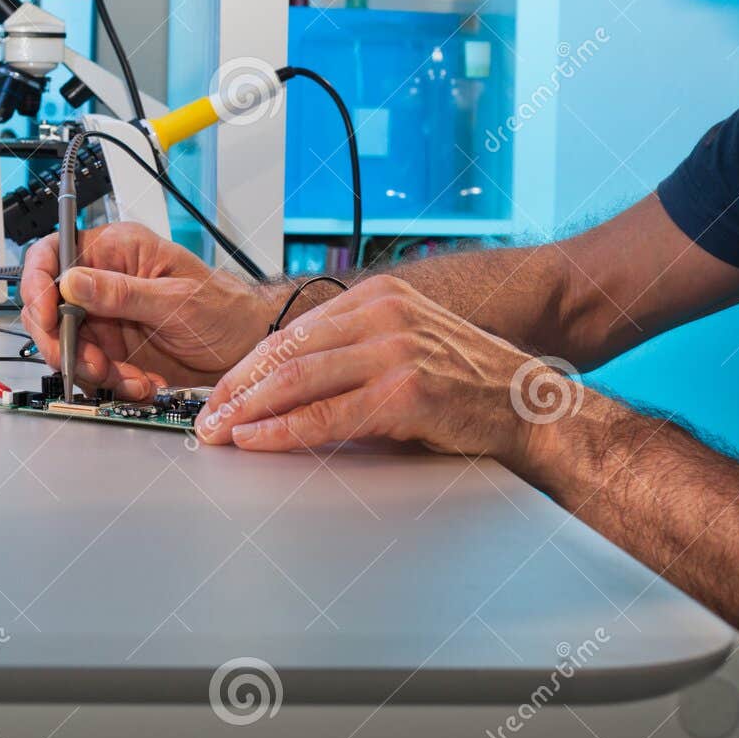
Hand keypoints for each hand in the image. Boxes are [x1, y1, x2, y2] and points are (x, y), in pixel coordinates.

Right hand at [20, 222, 275, 398]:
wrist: (248, 346)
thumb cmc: (224, 308)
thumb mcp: (175, 299)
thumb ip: (121, 293)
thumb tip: (73, 283)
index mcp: (116, 251)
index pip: (55, 253)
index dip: (38, 281)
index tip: (47, 314)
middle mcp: (104, 282)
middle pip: (50, 306)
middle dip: (63, 340)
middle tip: (88, 362)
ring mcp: (106, 318)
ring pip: (67, 344)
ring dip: (91, 369)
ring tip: (128, 377)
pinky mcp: (113, 350)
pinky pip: (90, 369)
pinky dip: (110, 383)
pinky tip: (140, 382)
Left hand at [196, 275, 571, 461]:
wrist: (533, 408)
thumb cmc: (468, 387)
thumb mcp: (404, 349)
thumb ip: (351, 357)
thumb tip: (284, 389)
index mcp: (380, 298)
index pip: (293, 332)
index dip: (248, 366)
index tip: (219, 392)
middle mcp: (385, 314)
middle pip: (287, 352)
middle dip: (237, 389)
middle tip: (204, 416)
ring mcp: (395, 349)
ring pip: (298, 380)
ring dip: (248, 410)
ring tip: (218, 431)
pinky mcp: (405, 390)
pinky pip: (327, 414)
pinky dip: (283, 430)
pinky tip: (256, 440)